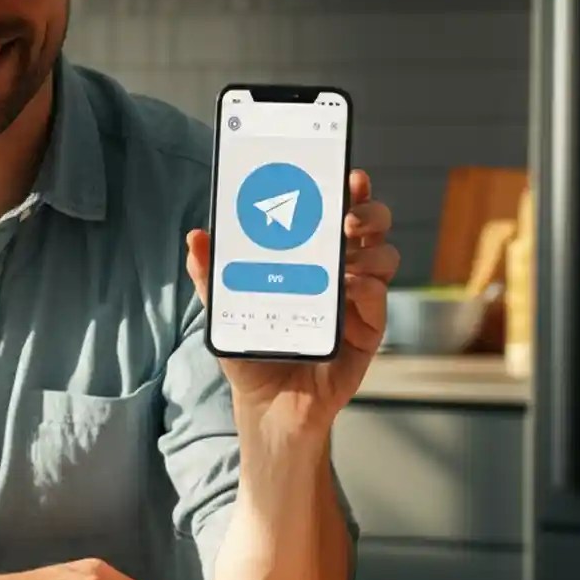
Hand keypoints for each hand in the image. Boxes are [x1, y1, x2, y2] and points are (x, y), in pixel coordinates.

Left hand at [185, 169, 399, 434]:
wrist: (268, 405)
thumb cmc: (252, 350)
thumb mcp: (225, 310)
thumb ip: (211, 275)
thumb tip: (195, 237)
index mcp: (312, 257)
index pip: (336, 212)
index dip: (348, 189)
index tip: (348, 174)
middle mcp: (342, 271)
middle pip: (372, 225)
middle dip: (368, 210)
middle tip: (346, 215)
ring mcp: (358, 300)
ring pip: (384, 256)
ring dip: (369, 248)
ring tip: (342, 253)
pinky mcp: (367, 330)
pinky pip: (378, 298)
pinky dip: (365, 286)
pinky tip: (346, 287)